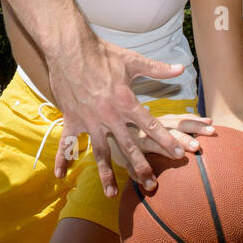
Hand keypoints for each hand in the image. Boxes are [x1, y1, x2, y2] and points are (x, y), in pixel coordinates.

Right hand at [46, 37, 191, 195]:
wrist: (70, 49)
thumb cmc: (102, 54)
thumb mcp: (132, 61)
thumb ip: (157, 69)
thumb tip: (181, 69)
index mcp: (126, 102)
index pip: (151, 126)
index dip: (166, 141)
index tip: (180, 155)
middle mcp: (109, 116)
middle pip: (129, 146)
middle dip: (141, 166)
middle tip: (151, 184)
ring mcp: (89, 121)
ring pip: (100, 152)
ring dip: (106, 174)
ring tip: (112, 194)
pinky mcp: (72, 119)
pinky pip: (67, 143)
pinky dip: (62, 160)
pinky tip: (61, 177)